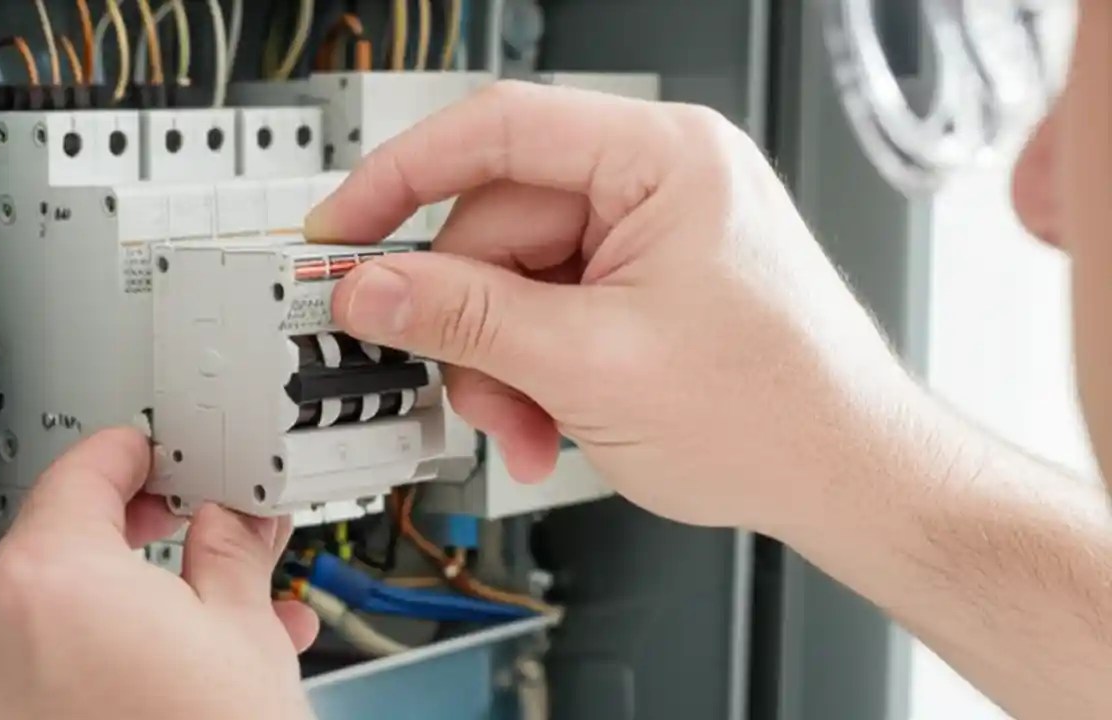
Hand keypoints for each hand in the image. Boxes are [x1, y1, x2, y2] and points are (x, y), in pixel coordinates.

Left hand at [0, 429, 316, 719]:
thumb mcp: (242, 627)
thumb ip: (228, 546)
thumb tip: (231, 518)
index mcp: (46, 579)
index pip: (80, 475)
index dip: (130, 454)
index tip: (150, 452)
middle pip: (60, 545)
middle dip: (139, 536)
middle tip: (193, 525)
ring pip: (55, 615)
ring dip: (132, 602)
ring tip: (215, 609)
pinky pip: (39, 674)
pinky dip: (102, 657)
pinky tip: (179, 661)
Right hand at [306, 82, 913, 533]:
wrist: (849, 478)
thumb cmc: (776, 411)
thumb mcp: (589, 364)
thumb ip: (465, 320)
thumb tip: (372, 289)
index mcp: (663, 159)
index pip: (497, 130)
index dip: (401, 176)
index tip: (343, 228)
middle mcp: (656, 184)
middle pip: (498, 225)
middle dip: (471, 322)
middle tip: (467, 383)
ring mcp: (650, 238)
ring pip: (515, 282)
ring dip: (502, 364)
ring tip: (528, 423)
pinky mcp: (643, 288)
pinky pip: (549, 313)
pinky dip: (534, 373)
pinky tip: (551, 420)